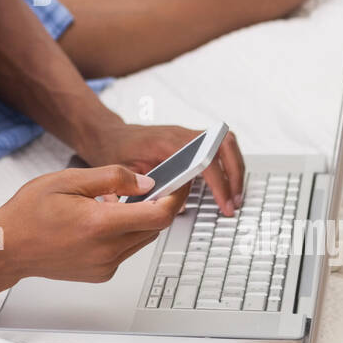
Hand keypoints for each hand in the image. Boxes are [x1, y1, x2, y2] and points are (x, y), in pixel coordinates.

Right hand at [0, 164, 190, 284]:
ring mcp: (105, 266)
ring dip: (140, 219)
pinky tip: (100, 222)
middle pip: (155, 227)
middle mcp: (106, 250)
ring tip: (114, 203)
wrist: (7, 247)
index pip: (159, 214)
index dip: (176, 197)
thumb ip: (112, 178)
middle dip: (158, 205)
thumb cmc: (30, 212)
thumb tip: (147, 182)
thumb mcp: (69, 179)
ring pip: (142, 239)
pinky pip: (126, 250)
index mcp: (100, 224)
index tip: (179, 182)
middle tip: (149, 185)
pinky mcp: (101, 274)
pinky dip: (124, 234)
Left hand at [74, 121, 244, 217]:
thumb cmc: (113, 150)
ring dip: (235, 169)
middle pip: (224, 145)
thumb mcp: (122, 172)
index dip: (219, 184)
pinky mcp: (188, 141)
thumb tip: (164, 207)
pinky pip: (217, 148)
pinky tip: (226, 186)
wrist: (107, 134)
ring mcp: (186, 135)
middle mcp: (180, 134)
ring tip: (234, 197)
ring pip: (224, 144)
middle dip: (235, 175)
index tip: (224, 204)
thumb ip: (141, 189)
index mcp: (166, 142)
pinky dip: (227, 166)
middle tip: (234, 202)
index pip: (204, 159)